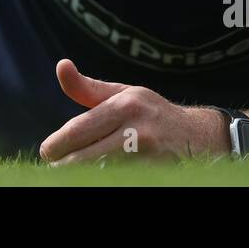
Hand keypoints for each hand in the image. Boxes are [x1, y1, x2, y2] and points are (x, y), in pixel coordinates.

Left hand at [38, 58, 224, 165]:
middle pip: (82, 160)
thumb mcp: (124, 94)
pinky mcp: (156, 177)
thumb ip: (88, 88)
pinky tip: (98, 176)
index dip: (55, 147)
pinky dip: (103, 180)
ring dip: (81, 176)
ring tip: (75, 173)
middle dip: (64, 166)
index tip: (48, 153)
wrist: (200, 138)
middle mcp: (138, 132)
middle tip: (57, 168)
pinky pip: (118, 181)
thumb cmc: (151, 114)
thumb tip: (61, 66)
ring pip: (98, 175)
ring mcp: (149, 160)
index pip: (76, 131)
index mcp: (125, 106)